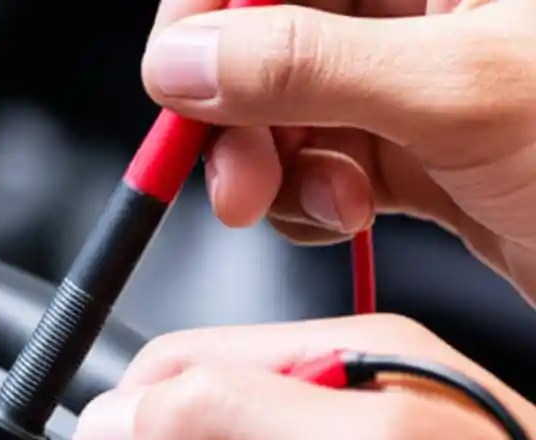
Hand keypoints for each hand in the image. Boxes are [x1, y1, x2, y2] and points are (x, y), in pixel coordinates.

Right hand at [141, 0, 535, 301]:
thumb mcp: (463, 93)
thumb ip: (307, 66)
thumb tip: (189, 57)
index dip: (212, 8)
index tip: (183, 73)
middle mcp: (421, 8)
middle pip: (265, 33)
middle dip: (238, 110)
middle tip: (239, 176)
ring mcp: (415, 78)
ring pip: (283, 105)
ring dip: (274, 166)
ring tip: (322, 203)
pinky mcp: (416, 147)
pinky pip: (319, 159)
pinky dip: (310, 198)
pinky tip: (348, 211)